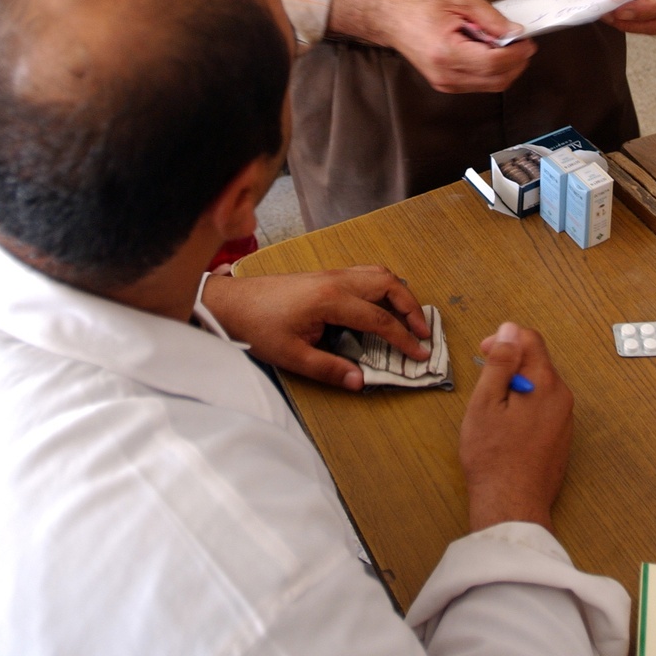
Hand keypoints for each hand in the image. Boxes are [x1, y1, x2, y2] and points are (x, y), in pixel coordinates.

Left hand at [200, 265, 430, 389]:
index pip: (379, 319)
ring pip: (378, 273)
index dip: (403, 339)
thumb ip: (329, 369)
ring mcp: (331, 273)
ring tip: (409, 317)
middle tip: (423, 333)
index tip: (419, 355)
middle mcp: (337, 280)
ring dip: (399, 293)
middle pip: (388, 285)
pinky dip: (383, 286)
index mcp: (331, 300)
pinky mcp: (325, 275)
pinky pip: (365, 273)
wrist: (232, 303)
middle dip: (411, 308)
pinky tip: (382, 303)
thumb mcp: (292, 356)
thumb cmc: (258, 328)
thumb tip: (361, 382)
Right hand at [329, 0, 536, 94]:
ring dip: (506, 68)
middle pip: (497, 80)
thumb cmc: (419, 3)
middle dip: (516, 63)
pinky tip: (489, 51)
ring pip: (490, 85)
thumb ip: (490, 17)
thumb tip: (515, 32)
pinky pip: (479, 84)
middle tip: (522, 43)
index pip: (494, 64)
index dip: (517, 54)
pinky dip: (492, 70)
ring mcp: (445, 83)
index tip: (527, 41)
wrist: (389, 16)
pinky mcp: (445, 84)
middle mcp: (446, 75)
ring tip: (504, 44)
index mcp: (447, 53)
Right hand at [460, 323, 573, 531]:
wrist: (512, 506)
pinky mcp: (562, 439)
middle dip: (510, 364)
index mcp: (546, 384)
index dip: (504, 340)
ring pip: (540, 386)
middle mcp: (563, 398)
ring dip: (517, 386)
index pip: (530, 340)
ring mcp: (565, 420)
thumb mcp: (486, 402)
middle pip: (537, 362)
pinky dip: (525, 407)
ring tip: (493, 411)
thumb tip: (509, 330)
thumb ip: (500, 363)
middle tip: (484, 387)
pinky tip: (507, 429)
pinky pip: (544, 408)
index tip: (483, 353)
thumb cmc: (492, 456)